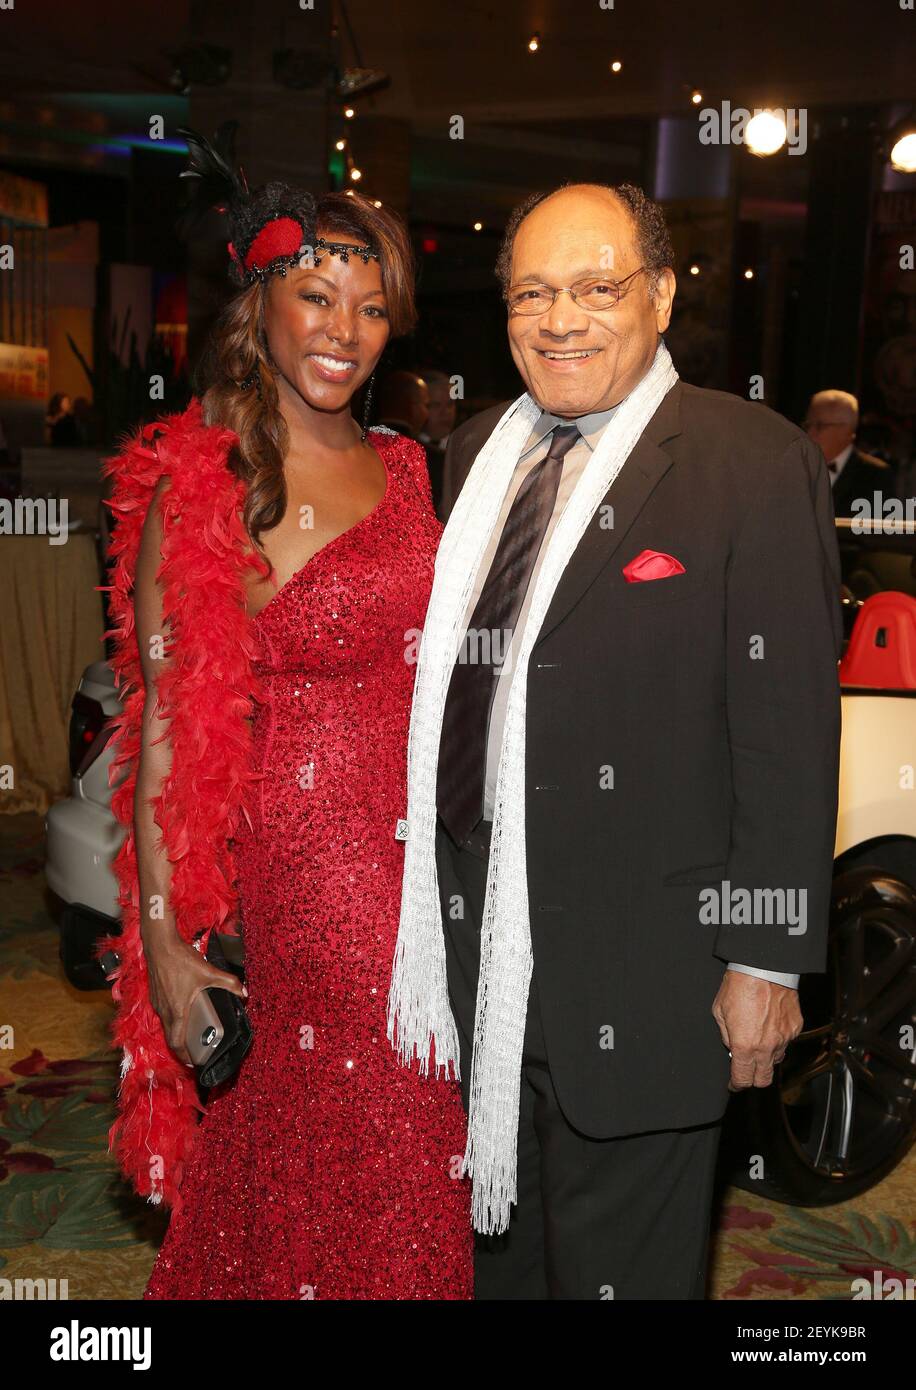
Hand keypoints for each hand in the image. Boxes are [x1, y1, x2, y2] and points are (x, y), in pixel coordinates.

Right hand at [143, 933, 246, 1067]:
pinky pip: (164, 1014)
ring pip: (167, 1026)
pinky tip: (184, 1012)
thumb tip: (244, 992)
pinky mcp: (155, 995)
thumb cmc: (181, 960)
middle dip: (182, 1050)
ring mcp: (158, 1004)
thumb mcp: (208, 972)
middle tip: (194, 1054)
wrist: (159, 945)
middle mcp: (165, 1011)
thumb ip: (228, 982)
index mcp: (178, 1011)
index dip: (184, 1056)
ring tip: (192, 1035)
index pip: (177, 1043)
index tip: (193, 1063)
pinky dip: (173, 1020)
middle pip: (171, 1038)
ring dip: (178, 1034)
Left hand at [711, 969, 801, 1090]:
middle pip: (763, 1079)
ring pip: (776, 1060)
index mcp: (744, 1045)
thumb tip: (732, 1047)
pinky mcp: (795, 1028)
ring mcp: (784, 1038)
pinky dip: (778, 1040)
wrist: (763, 968)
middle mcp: (766, 1047)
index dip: (736, 1085)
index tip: (734, 1084)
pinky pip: (786, 1042)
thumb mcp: (720, 1012)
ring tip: (758, 1042)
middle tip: (746, 1072)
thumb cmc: (739, 986)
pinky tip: (770, 1026)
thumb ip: (727, 1036)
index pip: (742, 1078)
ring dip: (766, 1058)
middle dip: (753, 1079)